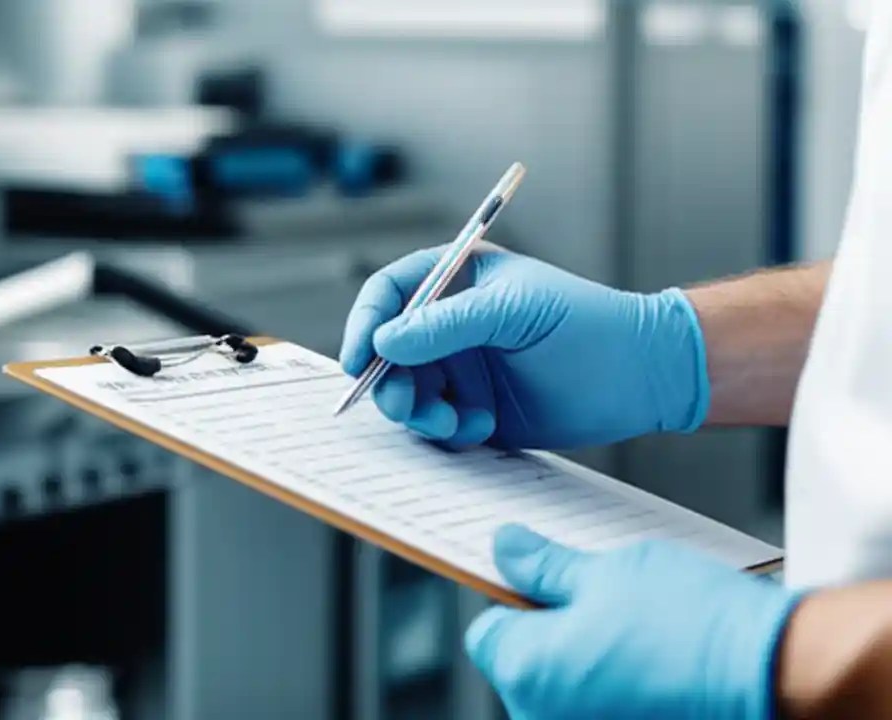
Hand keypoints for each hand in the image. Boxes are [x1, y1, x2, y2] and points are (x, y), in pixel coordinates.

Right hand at [339, 244, 708, 448]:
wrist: (642, 377)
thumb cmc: (590, 325)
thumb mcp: (513, 313)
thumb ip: (446, 325)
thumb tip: (386, 340)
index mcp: (457, 282)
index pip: (390, 293)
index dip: (367, 323)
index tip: (360, 357)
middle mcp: (451, 325)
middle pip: (387, 351)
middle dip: (392, 381)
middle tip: (410, 404)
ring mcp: (462, 368)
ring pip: (408, 393)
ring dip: (420, 412)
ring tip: (455, 421)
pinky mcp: (475, 408)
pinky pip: (436, 425)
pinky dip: (449, 431)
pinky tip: (485, 426)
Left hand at [466, 525, 803, 719]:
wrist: (778, 677)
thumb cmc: (694, 622)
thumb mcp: (608, 571)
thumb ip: (546, 567)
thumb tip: (505, 549)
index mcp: (524, 669)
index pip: (488, 633)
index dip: (517, 602)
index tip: (551, 586)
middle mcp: (541, 719)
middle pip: (527, 669)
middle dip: (557, 638)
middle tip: (609, 609)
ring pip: (567, 696)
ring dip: (590, 672)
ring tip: (642, 642)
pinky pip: (602, 713)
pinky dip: (621, 699)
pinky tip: (658, 675)